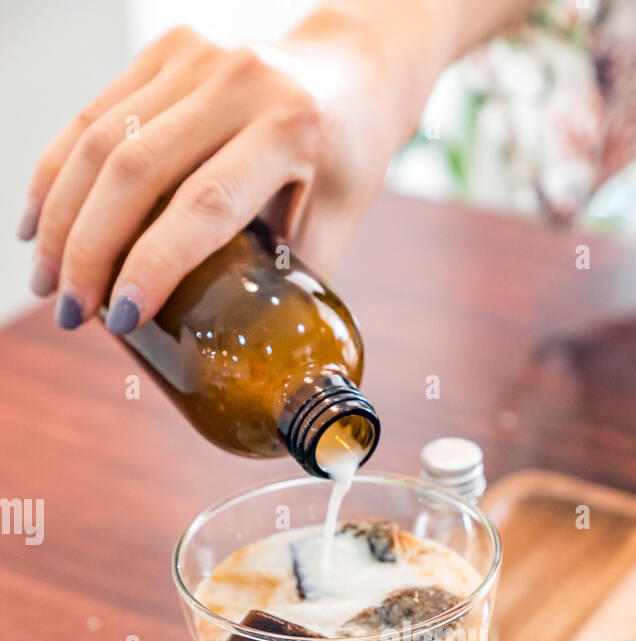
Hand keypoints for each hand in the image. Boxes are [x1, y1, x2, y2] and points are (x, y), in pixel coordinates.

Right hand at [20, 7, 434, 330]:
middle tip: (73, 314)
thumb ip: (293, 283)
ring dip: (62, 218)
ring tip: (49, 283)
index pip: (205, 204)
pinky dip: (58, 172)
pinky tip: (43, 222)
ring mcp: (198, 56)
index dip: (153, 265)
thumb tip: (246, 359)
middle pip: (135, 170)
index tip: (120, 319)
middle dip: (90, 251)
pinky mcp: (167, 49)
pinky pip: (94, 113)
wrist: (354, 69)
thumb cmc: (347, 157)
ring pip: (100, 139)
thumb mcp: (336, 221)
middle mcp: (240, 83)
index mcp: (291, 129)